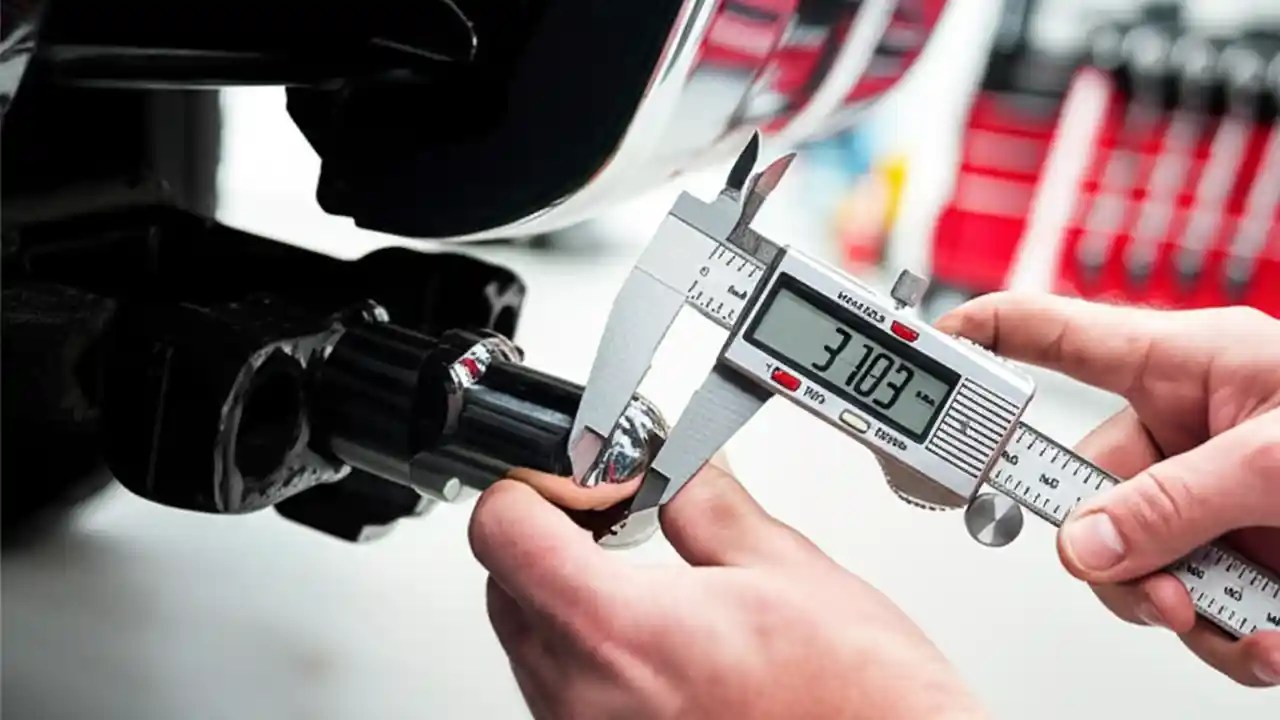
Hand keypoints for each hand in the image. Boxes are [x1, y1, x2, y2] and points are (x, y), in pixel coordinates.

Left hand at [469, 460, 985, 718]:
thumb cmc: (857, 703)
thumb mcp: (785, 567)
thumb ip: (703, 498)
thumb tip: (669, 459)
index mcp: (617, 631)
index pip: (500, 526)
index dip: (537, 482)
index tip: (586, 479)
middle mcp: (582, 695)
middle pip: (504, 580)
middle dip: (552, 533)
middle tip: (616, 514)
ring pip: (527, 637)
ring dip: (567, 592)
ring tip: (645, 578)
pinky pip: (560, 689)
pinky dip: (588, 650)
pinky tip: (655, 638)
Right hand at [937, 293, 1279, 686]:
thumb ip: (1179, 501)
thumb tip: (1090, 544)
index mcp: (1185, 365)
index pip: (1053, 336)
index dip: (981, 337)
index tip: (920, 350)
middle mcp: (1188, 430)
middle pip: (1086, 490)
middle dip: (1112, 552)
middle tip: (1143, 581)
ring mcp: (1212, 498)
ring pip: (1134, 561)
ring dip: (1174, 607)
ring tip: (1231, 620)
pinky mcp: (1243, 555)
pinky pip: (1191, 601)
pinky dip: (1225, 636)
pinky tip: (1268, 635)